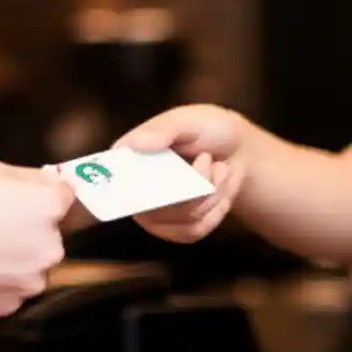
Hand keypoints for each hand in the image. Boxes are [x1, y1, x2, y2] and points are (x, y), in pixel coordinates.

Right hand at [0, 161, 74, 316]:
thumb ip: (30, 177)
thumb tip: (54, 183)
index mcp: (49, 207)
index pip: (67, 198)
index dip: (42, 197)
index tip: (23, 199)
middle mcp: (52, 247)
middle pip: (52, 235)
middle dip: (29, 229)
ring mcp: (33, 281)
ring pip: (33, 264)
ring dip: (15, 258)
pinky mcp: (13, 305)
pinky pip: (13, 288)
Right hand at [114, 104, 249, 242]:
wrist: (236, 150)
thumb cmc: (206, 129)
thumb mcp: (187, 121)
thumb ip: (163, 130)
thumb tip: (135, 144)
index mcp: (128, 159)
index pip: (115, 178)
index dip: (134, 183)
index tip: (168, 175)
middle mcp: (133, 191)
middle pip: (157, 206)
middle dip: (194, 183)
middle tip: (209, 158)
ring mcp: (154, 215)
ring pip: (183, 219)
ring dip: (212, 193)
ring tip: (220, 168)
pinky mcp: (176, 230)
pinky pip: (195, 230)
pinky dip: (217, 209)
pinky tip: (220, 189)